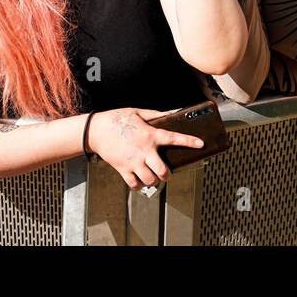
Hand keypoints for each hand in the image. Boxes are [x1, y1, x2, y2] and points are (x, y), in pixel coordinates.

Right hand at [86, 108, 204, 189]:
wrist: (96, 130)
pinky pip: (135, 184)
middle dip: (167, 175)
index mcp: (150, 135)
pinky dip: (139, 185)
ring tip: (152, 176)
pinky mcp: (123, 169)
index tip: (200, 143)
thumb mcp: (138, 112)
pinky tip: (140, 180)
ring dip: (154, 180)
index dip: (189, 141)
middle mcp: (144, 151)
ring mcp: (133, 162)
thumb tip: (172, 112)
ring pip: (150, 180)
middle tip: (165, 172)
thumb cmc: (117, 119)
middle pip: (163, 171)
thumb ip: (156, 114)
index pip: (174, 138)